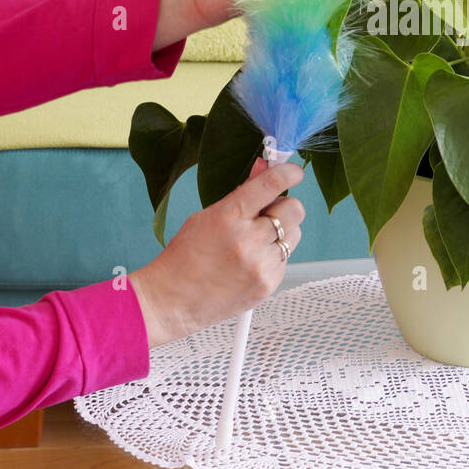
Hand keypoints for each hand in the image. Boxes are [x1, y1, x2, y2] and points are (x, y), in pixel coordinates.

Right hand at [129, 160, 304, 347]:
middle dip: (284, 207)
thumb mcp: (207, 216)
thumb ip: (241, 193)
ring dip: (281, 232)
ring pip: (295, 234)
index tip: (294, 172)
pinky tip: (251, 262)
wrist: (173, 301)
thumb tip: (264, 167)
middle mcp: (248, 240)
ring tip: (255, 242)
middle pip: (293, 209)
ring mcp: (260, 265)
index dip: (288, 172)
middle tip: (267, 214)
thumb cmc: (186, 256)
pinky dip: (274, 256)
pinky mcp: (268, 284)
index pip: (271, 184)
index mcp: (229, 217)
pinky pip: (286, 259)